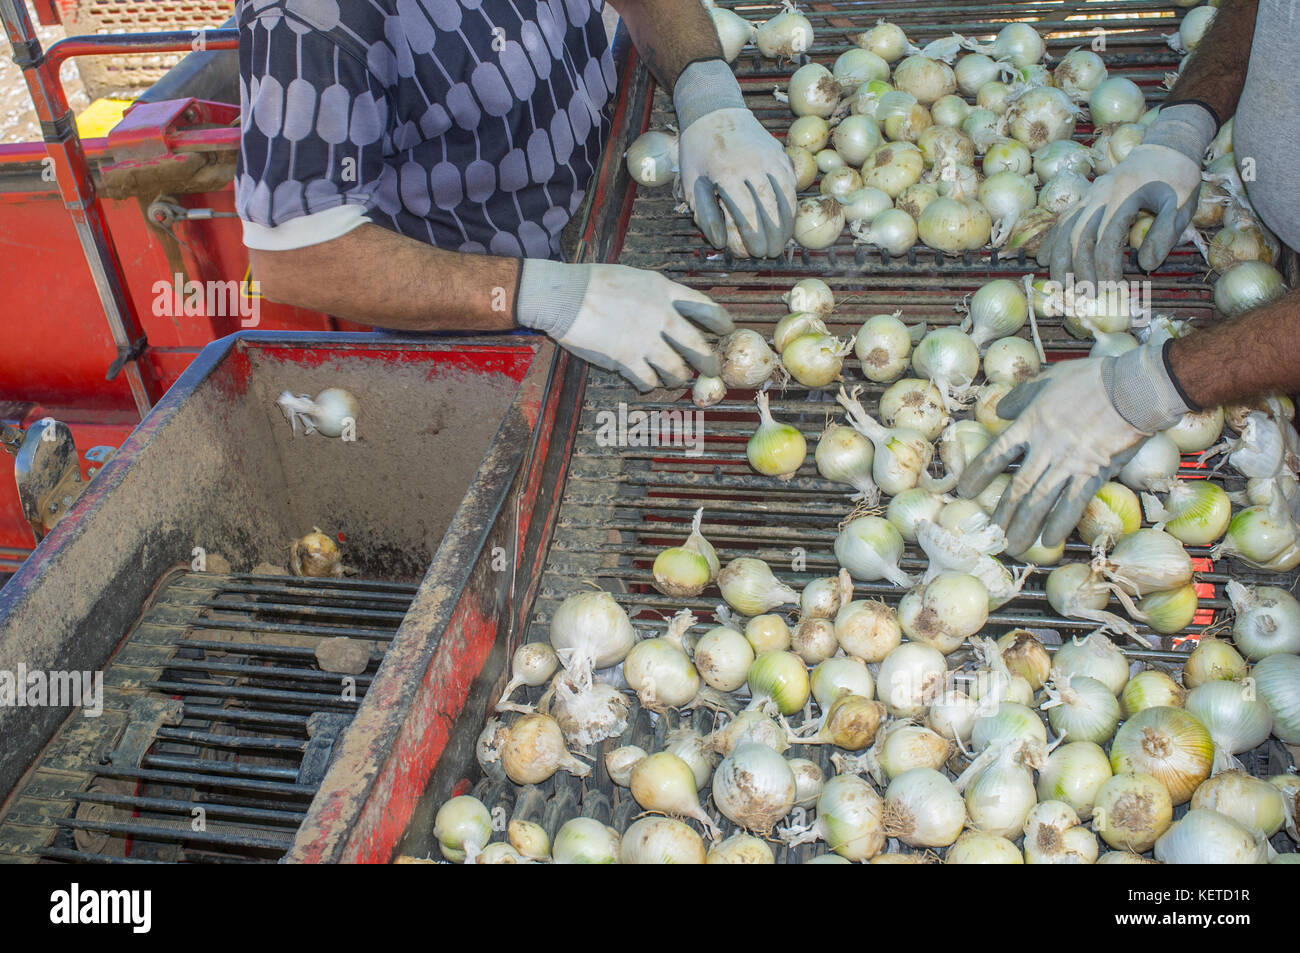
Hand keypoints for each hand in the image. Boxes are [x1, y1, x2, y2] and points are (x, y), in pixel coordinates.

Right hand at [515, 260, 732, 391]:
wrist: (565, 295)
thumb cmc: (592, 282)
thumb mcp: (634, 277)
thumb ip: (656, 293)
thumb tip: (669, 307)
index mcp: (664, 290)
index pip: (704, 306)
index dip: (720, 321)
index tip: (726, 330)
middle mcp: (661, 315)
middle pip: (697, 344)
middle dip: (709, 361)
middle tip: (712, 369)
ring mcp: (646, 339)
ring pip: (676, 368)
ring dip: (678, 376)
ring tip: (677, 379)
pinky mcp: (627, 358)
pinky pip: (648, 379)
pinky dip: (650, 383)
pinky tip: (648, 382)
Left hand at [674, 60, 795, 258]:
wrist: (714, 108)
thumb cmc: (698, 148)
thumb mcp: (691, 180)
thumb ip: (704, 213)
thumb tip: (720, 242)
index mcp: (728, 172)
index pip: (748, 212)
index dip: (755, 237)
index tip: (757, 253)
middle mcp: (753, 164)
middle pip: (770, 206)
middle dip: (774, 234)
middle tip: (772, 253)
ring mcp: (770, 156)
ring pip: (786, 194)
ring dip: (787, 221)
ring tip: (783, 241)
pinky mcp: (779, 152)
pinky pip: (790, 181)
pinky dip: (791, 201)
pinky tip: (787, 219)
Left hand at [959, 345, 1189, 553]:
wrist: (1133, 389)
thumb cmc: (1091, 379)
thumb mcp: (1048, 378)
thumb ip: (1021, 396)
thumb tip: (1001, 410)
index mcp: (1030, 423)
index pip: (996, 454)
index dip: (979, 474)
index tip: (966, 491)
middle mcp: (1045, 447)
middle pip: (1017, 487)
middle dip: (1002, 514)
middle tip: (990, 534)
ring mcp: (1069, 463)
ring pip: (1041, 501)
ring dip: (1025, 526)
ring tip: (1013, 547)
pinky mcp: (1094, 473)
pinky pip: (1073, 503)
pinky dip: (1060, 523)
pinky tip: (1050, 540)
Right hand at [1037, 103, 1216, 283]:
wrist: (1166, 147)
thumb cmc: (1178, 180)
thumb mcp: (1182, 204)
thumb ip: (1165, 233)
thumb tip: (1146, 265)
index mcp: (1125, 197)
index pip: (1107, 241)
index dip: (1106, 269)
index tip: (1113, 290)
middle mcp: (1100, 195)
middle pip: (1079, 239)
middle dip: (1080, 271)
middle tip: (1086, 296)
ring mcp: (1089, 195)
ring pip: (1064, 231)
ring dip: (1060, 261)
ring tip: (1061, 286)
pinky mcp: (1085, 198)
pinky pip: (1061, 221)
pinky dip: (1051, 242)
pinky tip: (1045, 261)